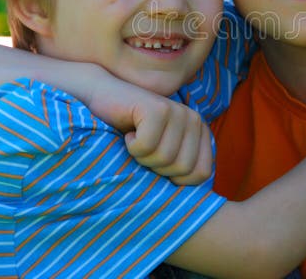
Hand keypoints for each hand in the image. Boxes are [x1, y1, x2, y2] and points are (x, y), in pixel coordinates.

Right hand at [86, 69, 212, 184]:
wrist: (103, 99)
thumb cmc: (131, 134)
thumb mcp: (161, 156)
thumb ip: (179, 171)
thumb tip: (188, 206)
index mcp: (201, 133)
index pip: (201, 173)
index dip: (175, 178)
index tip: (158, 162)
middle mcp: (195, 119)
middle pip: (183, 168)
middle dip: (155, 167)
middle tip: (144, 148)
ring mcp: (179, 112)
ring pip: (164, 159)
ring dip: (141, 156)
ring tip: (136, 139)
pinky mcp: (158, 109)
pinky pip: (146, 147)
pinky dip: (131, 146)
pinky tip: (129, 131)